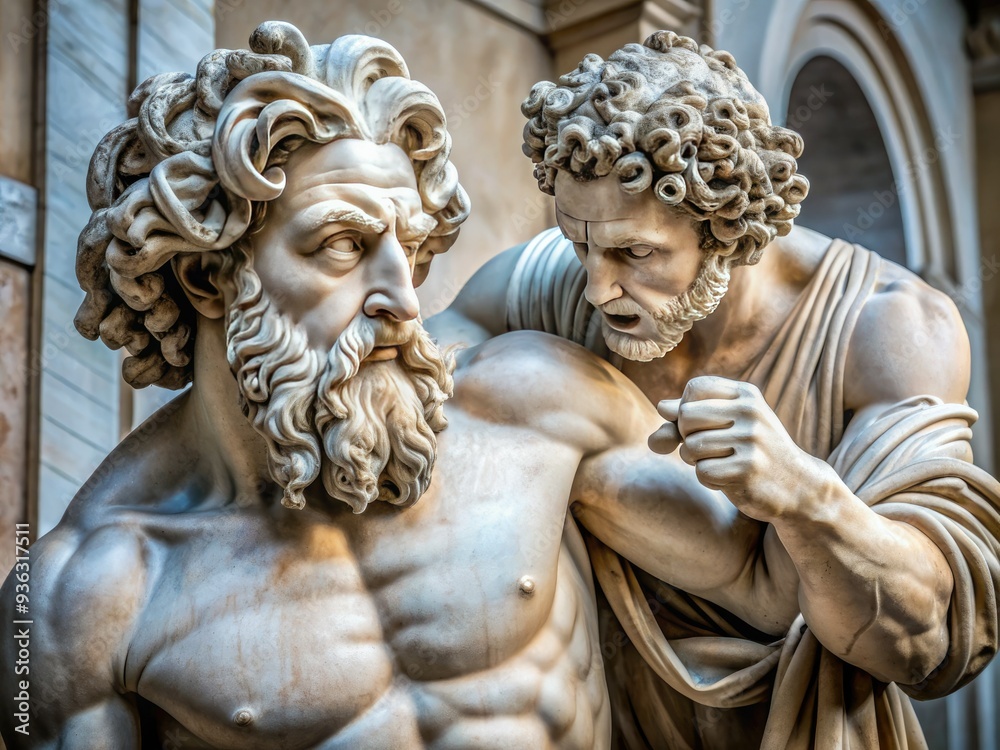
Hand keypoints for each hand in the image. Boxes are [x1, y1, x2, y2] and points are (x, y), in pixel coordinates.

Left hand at [651, 375, 827, 521]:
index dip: (687, 409)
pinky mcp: (748, 470)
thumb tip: (661, 408)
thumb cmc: (754, 451)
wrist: (798, 486)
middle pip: (685, 417)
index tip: (704, 424)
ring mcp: (752, 441)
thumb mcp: (729, 424)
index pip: (693, 389)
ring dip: (697, 461)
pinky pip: (702, 472)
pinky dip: (709, 479)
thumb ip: (692, 415)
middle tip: (710, 447)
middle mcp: (751, 412)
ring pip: (691, 447)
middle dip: (688, 437)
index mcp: (746, 394)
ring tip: (722, 462)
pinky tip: (730, 478)